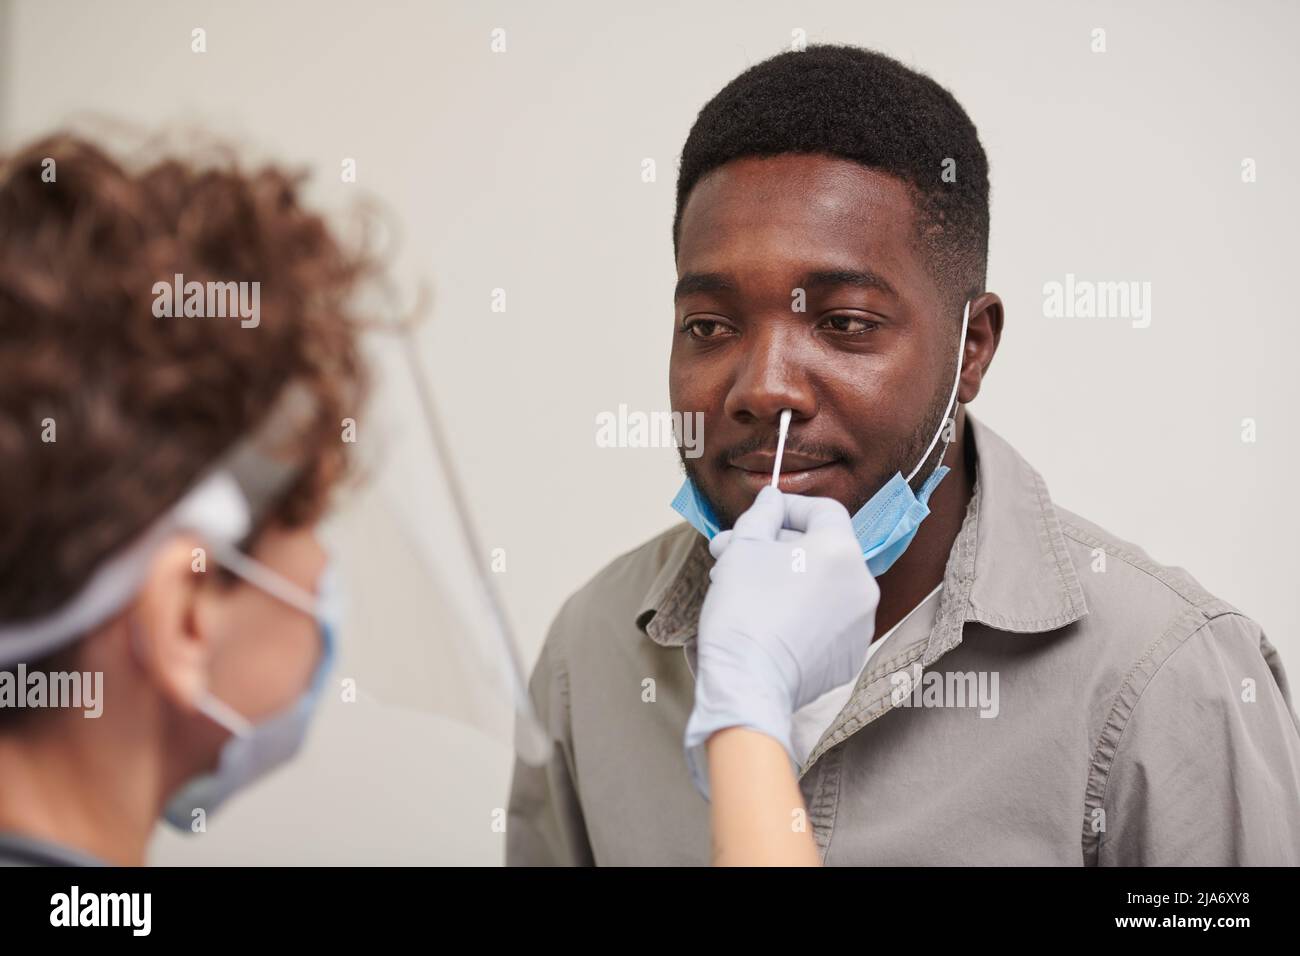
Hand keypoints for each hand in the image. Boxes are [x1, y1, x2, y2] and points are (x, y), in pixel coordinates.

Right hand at [683, 485, 879, 796]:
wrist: (747, 682)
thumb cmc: (743, 610)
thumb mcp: (743, 549)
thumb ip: (762, 515)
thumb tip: (772, 499)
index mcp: (841, 551)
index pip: (824, 510)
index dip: (789, 508)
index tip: (760, 516)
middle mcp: (863, 585)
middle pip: (821, 550)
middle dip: (776, 546)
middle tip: (733, 552)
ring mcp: (861, 625)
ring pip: (823, 587)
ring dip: (788, 579)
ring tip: (746, 588)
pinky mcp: (850, 657)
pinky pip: (826, 621)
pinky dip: (801, 613)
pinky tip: (767, 621)